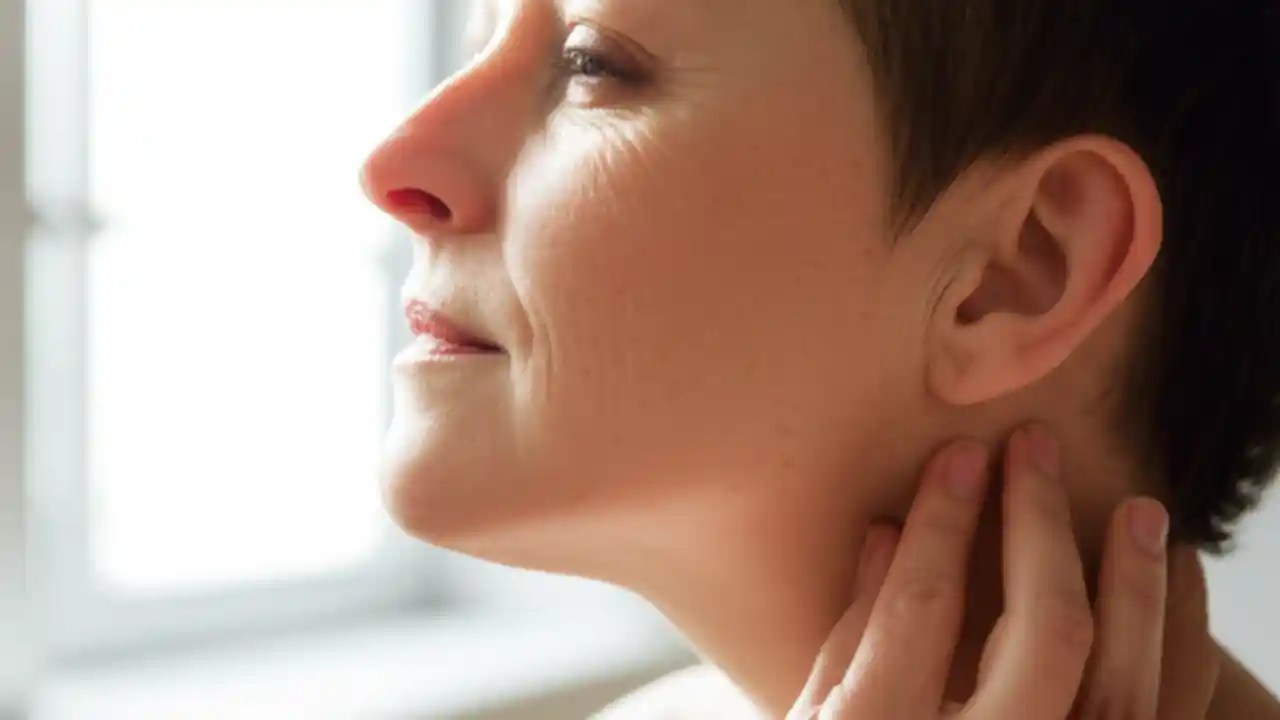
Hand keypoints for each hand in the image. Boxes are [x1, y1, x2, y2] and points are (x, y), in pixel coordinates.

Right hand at [786, 425, 1219, 719]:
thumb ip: (851, 633)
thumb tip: (890, 532)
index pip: (925, 609)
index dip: (947, 522)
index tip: (960, 455)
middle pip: (1046, 636)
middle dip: (1043, 528)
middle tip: (1033, 451)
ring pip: (1127, 688)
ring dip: (1141, 588)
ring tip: (1142, 509)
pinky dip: (1180, 650)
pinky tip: (1175, 588)